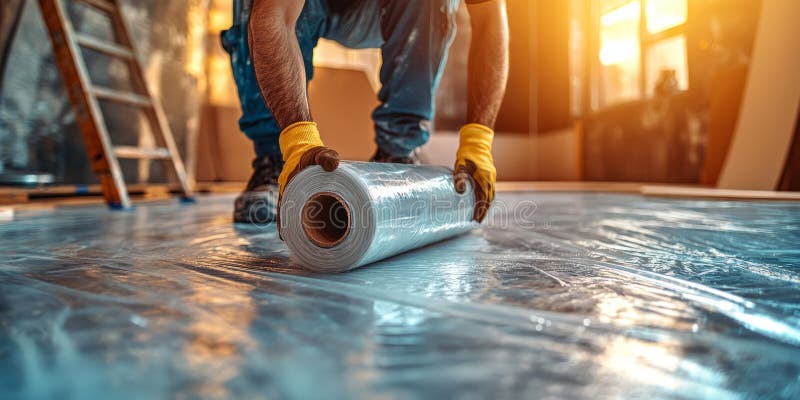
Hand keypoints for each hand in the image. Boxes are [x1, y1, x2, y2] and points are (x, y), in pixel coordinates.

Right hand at [277, 122, 338, 237]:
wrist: (305, 147)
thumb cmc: (312, 152)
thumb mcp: (320, 152)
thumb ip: (327, 156)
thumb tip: (333, 165)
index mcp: (291, 185)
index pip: (284, 206)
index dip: (283, 221)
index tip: (283, 235)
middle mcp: (290, 191)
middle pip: (288, 214)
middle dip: (289, 229)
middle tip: (294, 244)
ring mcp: (296, 194)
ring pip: (293, 213)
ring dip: (295, 227)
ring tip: (299, 243)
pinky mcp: (302, 195)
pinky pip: (300, 209)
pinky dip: (300, 220)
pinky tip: (304, 232)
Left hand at [453, 124, 495, 222]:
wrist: (476, 141)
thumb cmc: (467, 154)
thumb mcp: (460, 165)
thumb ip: (459, 178)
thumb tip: (460, 192)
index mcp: (484, 179)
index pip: (483, 199)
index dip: (480, 211)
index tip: (475, 220)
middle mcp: (490, 179)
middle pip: (489, 200)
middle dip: (484, 211)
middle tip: (478, 220)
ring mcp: (491, 176)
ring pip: (491, 194)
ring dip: (487, 205)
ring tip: (481, 213)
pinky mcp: (490, 174)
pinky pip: (491, 189)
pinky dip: (488, 197)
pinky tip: (482, 200)